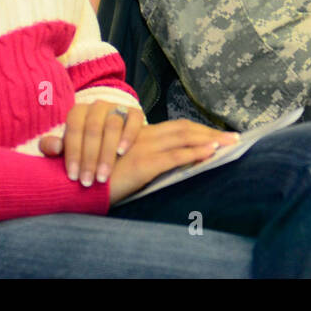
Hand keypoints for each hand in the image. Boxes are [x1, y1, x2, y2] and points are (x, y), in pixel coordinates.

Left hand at [40, 100, 145, 186]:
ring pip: (112, 125)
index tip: (73, 176)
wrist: (110, 139)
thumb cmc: (83, 146)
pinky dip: (128, 135)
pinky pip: (133, 120)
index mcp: (78, 112)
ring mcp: (117, 107)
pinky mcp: (134, 112)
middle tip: (88, 181)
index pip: (74, 128)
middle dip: (89, 158)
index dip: (73, 153)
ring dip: (107, 153)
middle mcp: (97, 106)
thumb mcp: (66, 147)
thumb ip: (52, 146)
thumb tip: (55, 147)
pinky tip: (122, 152)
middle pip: (93, 129)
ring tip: (103, 175)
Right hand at [107, 119, 241, 202]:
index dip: (198, 130)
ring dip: (210, 140)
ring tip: (229, 144)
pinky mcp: (143, 164)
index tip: (217, 136)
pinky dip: (195, 153)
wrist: (76, 183)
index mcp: (139, 135)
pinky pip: (175, 156)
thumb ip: (143, 157)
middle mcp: (143, 136)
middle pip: (184, 129)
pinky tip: (210, 154)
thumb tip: (172, 163)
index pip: (176, 128)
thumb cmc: (97, 176)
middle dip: (211, 133)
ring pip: (183, 137)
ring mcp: (144, 148)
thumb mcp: (122, 163)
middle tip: (234, 138)